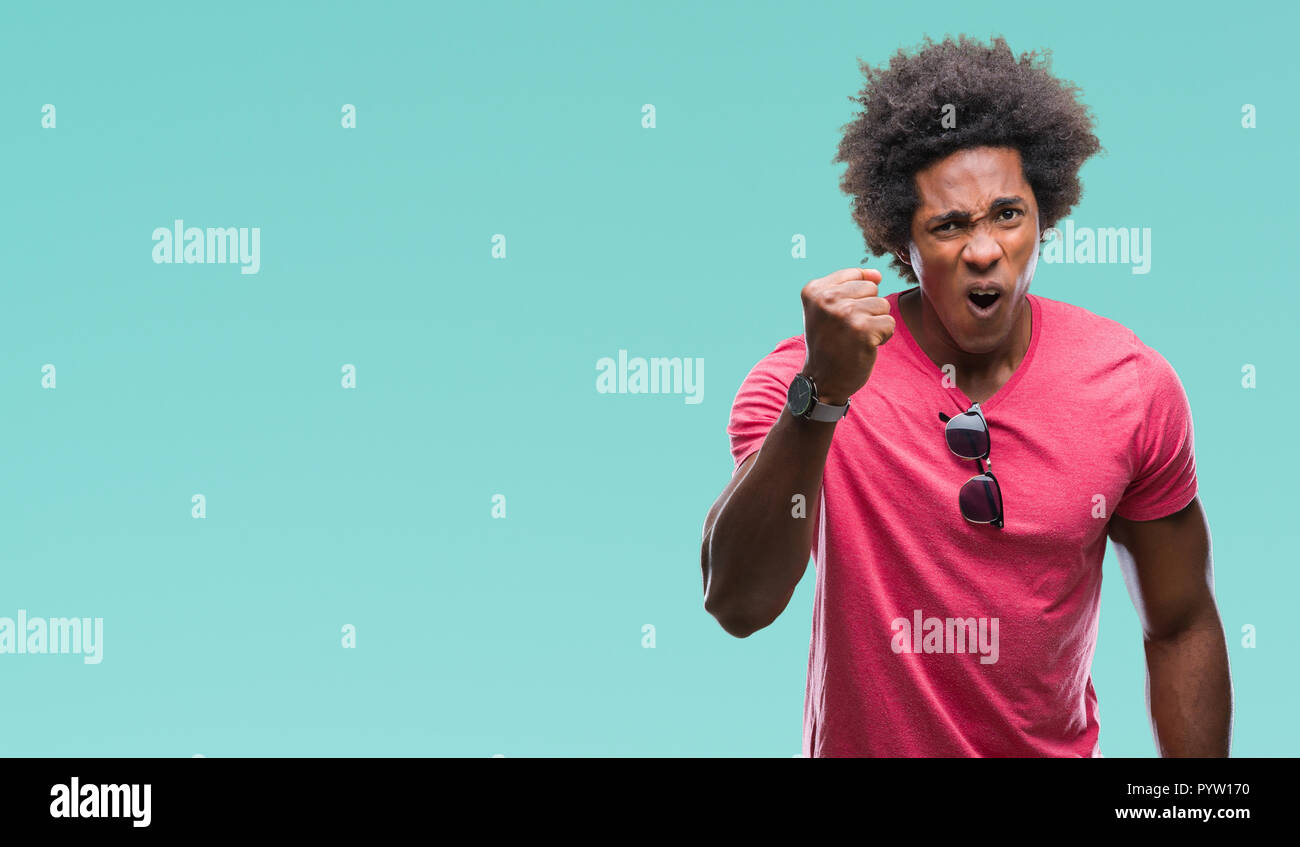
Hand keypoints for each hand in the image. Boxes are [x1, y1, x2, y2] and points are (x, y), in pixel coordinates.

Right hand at [799, 267, 894, 404]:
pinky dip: (882, 337)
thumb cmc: (829, 342)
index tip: (838, 318)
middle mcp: (827, 299)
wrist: (822, 380)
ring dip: (875, 323)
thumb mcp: (829, 308)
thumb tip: (878, 275)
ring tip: (855, 338)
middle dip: (867, 309)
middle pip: (871, 288)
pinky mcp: (863, 330)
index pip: (855, 275)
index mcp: (814, 290)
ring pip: (883, 305)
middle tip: (848, 330)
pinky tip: (864, 347)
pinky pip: (889, 323)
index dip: (855, 297)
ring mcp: (845, 313)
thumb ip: (852, 284)